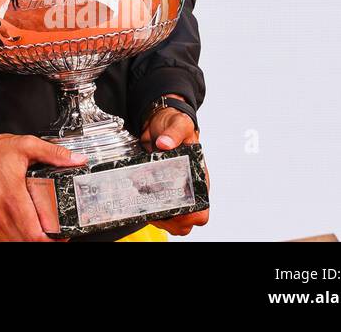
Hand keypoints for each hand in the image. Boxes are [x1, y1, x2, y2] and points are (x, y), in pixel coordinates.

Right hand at [0, 133, 86, 241]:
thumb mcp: (25, 145)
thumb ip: (52, 153)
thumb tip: (75, 159)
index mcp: (14, 198)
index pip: (35, 234)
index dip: (54, 240)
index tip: (64, 234)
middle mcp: (3, 214)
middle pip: (28, 243)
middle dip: (45, 243)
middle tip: (57, 235)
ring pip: (15, 245)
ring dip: (30, 242)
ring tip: (42, 235)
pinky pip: (2, 242)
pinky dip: (16, 242)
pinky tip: (25, 235)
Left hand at [141, 100, 209, 235]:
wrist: (158, 118)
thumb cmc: (174, 123)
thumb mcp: (178, 124)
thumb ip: (174, 133)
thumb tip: (166, 144)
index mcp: (197, 177)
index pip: (202, 209)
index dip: (191, 215)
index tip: (176, 210)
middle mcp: (185, 187)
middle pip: (185, 222)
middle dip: (172, 221)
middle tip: (155, 209)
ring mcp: (171, 189)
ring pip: (171, 220)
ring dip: (159, 217)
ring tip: (145, 205)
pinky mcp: (156, 187)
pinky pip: (156, 209)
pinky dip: (148, 210)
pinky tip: (139, 200)